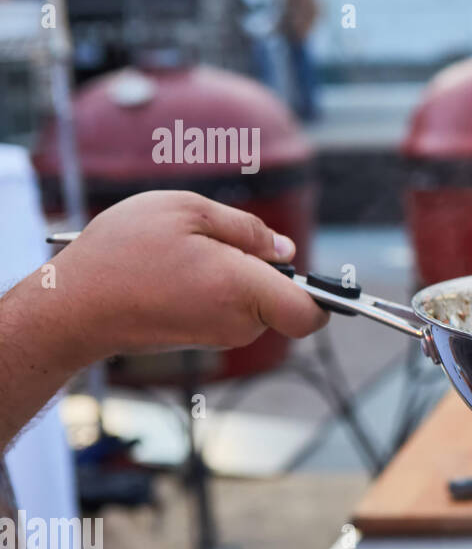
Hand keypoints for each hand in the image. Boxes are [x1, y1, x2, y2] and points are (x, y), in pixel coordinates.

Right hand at [47, 191, 328, 361]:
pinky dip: (215, 287)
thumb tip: (286, 249)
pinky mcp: (201, 338)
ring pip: (255, 302)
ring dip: (235, 274)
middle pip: (284, 299)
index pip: (311, 313)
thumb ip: (247, 229)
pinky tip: (177, 271)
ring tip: (186, 253)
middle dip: (267, 268)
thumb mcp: (187, 210)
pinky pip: (229, 308)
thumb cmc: (123, 254)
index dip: (322, 294)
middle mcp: (239, 323)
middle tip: (215, 241)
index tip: (312, 271)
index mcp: (244, 291)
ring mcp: (220, 336)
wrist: (72, 305)